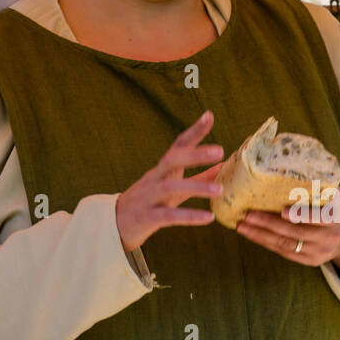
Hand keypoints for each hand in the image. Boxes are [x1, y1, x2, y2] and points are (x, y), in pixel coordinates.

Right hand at [115, 110, 223, 254]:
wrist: (115, 223)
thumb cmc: (151, 203)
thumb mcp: (176, 189)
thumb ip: (200, 177)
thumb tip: (224, 166)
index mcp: (163, 169)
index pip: (178, 145)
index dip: (194, 131)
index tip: (209, 115)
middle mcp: (155, 178)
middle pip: (172, 159)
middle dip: (195, 154)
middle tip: (219, 150)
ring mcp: (149, 197)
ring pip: (170, 187)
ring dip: (196, 187)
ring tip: (219, 190)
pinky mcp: (147, 217)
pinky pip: (169, 216)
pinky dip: (189, 216)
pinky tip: (209, 217)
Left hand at [236, 190, 339, 270]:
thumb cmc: (335, 206)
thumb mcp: (333, 194)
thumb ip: (315, 186)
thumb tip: (285, 165)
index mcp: (336, 217)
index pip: (319, 218)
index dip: (301, 216)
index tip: (283, 211)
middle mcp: (329, 237)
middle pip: (295, 232)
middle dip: (268, 224)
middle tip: (248, 214)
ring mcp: (319, 252)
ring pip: (286, 245)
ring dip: (261, 236)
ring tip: (242, 226)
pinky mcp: (310, 261)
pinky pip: (286, 252)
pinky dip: (267, 243)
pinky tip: (253, 234)